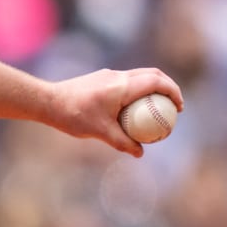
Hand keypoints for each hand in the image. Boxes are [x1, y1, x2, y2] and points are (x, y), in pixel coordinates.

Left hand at [48, 68, 183, 157]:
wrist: (47, 101)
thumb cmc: (73, 115)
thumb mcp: (101, 132)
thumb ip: (124, 143)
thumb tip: (140, 153)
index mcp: (121, 85)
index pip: (156, 81)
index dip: (173, 91)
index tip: (179, 107)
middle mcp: (117, 76)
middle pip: (152, 74)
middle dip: (168, 87)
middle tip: (174, 106)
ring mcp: (107, 75)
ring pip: (139, 76)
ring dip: (152, 88)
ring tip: (156, 109)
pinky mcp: (100, 79)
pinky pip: (126, 81)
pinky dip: (137, 90)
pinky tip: (133, 110)